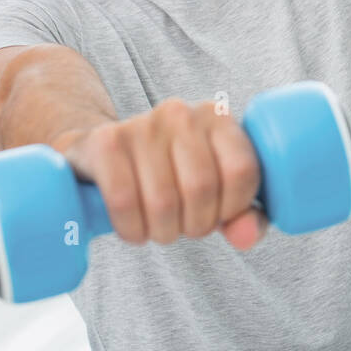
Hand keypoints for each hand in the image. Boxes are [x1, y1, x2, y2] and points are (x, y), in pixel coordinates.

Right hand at [50, 99, 266, 250]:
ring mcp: (142, 124)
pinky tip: (134, 228)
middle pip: (201, 188)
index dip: (233, 208)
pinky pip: (124, 200)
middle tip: (184, 227)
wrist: (104, 154)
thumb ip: (241, 215)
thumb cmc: (171, 175)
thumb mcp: (215, 191)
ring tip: (159, 227)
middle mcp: (181, 114)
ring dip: (162, 231)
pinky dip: (131, 228)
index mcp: (218, 117)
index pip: (242, 170)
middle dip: (195, 225)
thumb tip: (246, 236)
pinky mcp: (107, 142)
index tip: (218, 215)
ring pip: (163, 201)